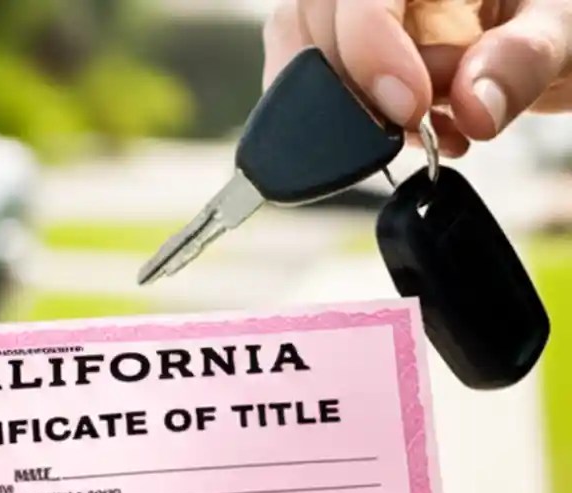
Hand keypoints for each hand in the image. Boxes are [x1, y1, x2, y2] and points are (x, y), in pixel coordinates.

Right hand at [262, 0, 571, 156]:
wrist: (543, 32)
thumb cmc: (551, 13)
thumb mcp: (563, 27)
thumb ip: (522, 59)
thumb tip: (473, 109)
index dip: (370, 46)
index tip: (408, 106)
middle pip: (314, 17)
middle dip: (361, 86)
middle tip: (421, 126)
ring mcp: (346, 7)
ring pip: (299, 50)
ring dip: (351, 109)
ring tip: (426, 129)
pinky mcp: (335, 43)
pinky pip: (306, 81)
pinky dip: (347, 120)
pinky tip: (404, 128)